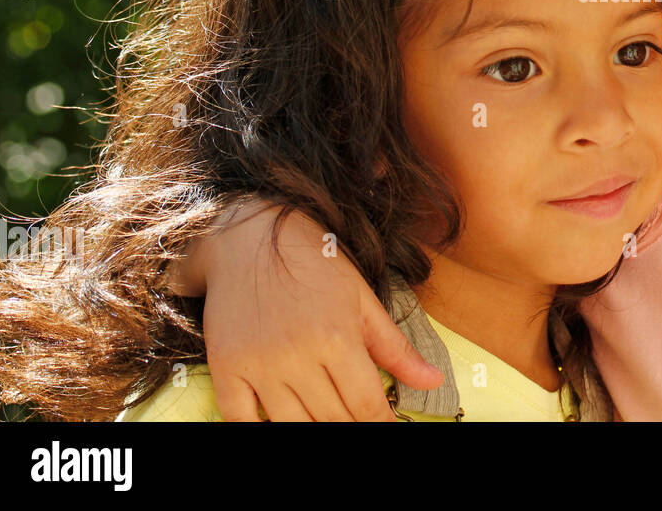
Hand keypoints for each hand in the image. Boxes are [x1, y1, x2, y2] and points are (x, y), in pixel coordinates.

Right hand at [195, 202, 444, 420]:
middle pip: (333, 419)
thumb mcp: (361, 298)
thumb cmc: (313, 262)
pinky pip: (241, 420)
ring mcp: (258, 365)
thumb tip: (435, 381)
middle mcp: (296, 356)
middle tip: (358, 415)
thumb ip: (395, 347)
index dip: (380, 422)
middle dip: (352, 424)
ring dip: (314, 427)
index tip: (386, 424)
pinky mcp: (226, 367)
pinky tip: (282, 417)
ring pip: (292, 426)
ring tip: (327, 414)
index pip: (365, 405)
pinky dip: (262, 426)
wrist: (250, 235)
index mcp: (337, 338)